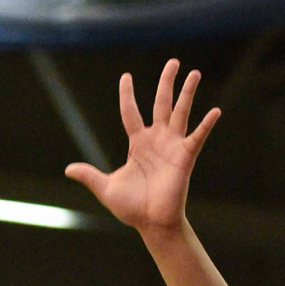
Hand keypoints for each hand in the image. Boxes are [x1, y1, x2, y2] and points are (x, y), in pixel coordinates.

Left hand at [64, 58, 220, 233]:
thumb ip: (90, 175)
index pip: (131, 112)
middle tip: (173, 62)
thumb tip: (69, 169)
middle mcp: (157, 139)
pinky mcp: (185, 157)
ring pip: (181, 112)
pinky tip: (216, 110)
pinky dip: (206, 124)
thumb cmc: (132, 208)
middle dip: (167, 82)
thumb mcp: (106, 188)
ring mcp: (173, 146)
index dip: (127, 94)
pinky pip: (197, 137)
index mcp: (138, 143)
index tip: (126, 76)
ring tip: (194, 73)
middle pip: (161, 103)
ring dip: (187, 92)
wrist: (152, 224)